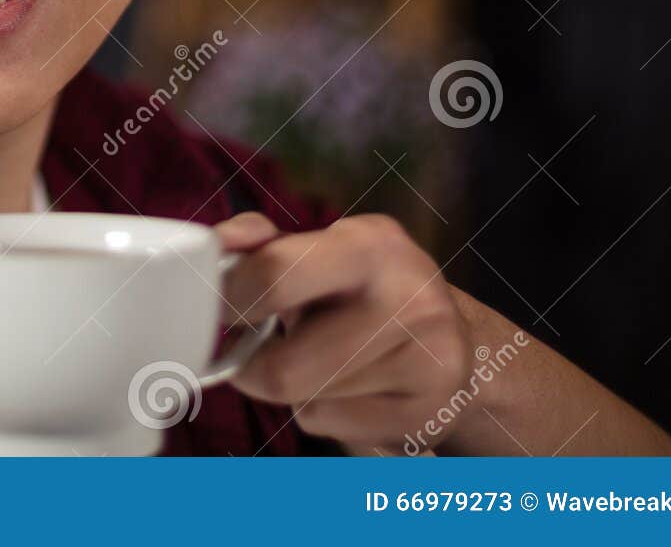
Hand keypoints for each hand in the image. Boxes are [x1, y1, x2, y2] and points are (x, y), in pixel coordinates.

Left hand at [216, 211, 471, 452]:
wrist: (454, 338)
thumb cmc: (362, 289)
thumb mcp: (319, 249)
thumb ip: (261, 243)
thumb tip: (216, 244)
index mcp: (369, 245)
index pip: (272, 276)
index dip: (228, 301)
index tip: (217, 311)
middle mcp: (409, 298)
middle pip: (282, 369)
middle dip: (253, 368)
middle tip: (255, 352)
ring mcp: (428, 360)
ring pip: (306, 401)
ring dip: (295, 388)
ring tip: (321, 359)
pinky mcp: (429, 412)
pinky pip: (334, 426)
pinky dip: (324, 412)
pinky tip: (350, 386)